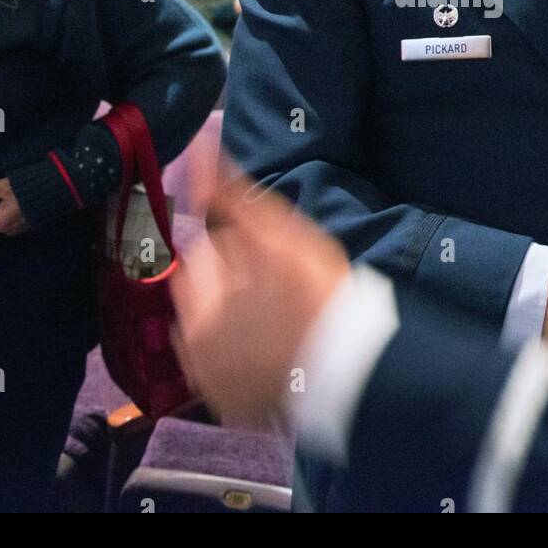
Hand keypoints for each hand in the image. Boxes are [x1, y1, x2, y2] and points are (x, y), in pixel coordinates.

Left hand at [171, 168, 349, 426]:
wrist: (355, 367)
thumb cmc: (321, 292)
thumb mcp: (280, 232)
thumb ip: (230, 192)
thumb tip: (198, 145)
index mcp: (200, 290)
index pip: (204, 251)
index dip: (238, 249)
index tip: (269, 260)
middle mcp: (191, 335)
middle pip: (201, 290)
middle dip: (226, 282)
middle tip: (275, 289)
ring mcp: (206, 373)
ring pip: (209, 328)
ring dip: (229, 320)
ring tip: (275, 322)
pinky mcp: (223, 402)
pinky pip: (220, 367)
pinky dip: (236, 357)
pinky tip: (270, 351)